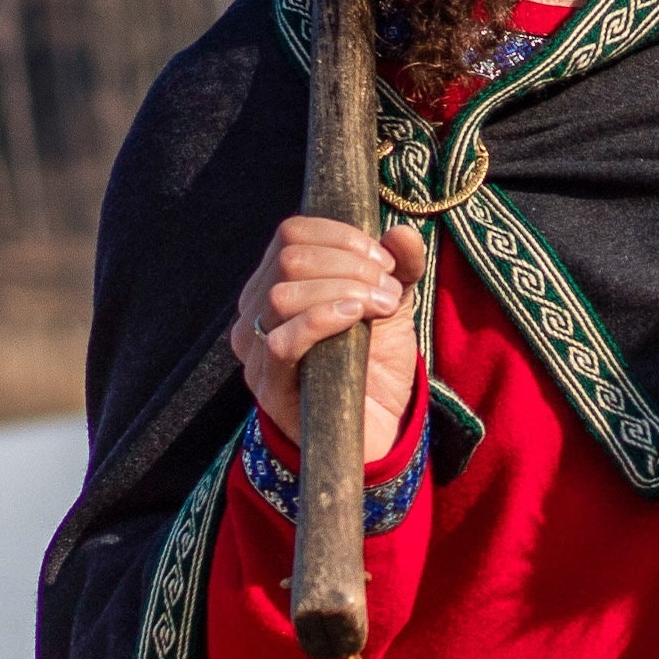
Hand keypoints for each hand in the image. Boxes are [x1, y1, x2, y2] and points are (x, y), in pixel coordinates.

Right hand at [230, 216, 426, 458]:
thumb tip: (401, 232)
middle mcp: (256, 312)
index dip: (341, 237)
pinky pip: (281, 343)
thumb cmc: (375, 360)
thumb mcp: (392, 304)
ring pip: (282, 296)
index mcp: (277, 282)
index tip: (384, 261)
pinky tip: (353, 317)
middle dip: (349, 265)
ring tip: (381, 307)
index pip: (292, 233)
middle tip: (389, 290)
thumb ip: (400, 267)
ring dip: (342, 291)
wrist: (377, 426)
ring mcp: (256, 351)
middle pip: (289, 259)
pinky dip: (320, 320)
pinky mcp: (268, 388)